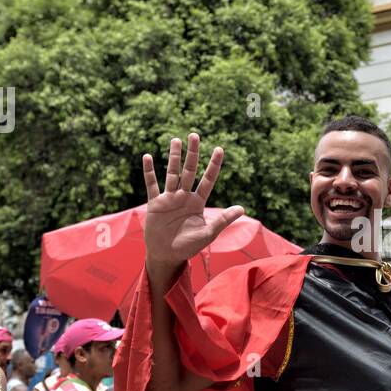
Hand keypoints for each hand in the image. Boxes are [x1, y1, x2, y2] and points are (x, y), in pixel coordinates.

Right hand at [142, 136, 244, 282]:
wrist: (168, 255)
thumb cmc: (189, 246)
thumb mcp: (208, 233)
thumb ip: (223, 220)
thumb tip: (242, 208)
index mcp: (198, 202)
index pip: (208, 180)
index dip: (214, 165)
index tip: (220, 149)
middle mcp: (184, 196)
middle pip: (190, 170)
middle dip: (193, 154)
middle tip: (195, 135)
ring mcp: (169, 198)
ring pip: (172, 173)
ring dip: (174, 157)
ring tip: (176, 140)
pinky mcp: (155, 203)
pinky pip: (152, 185)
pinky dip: (149, 172)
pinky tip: (148, 157)